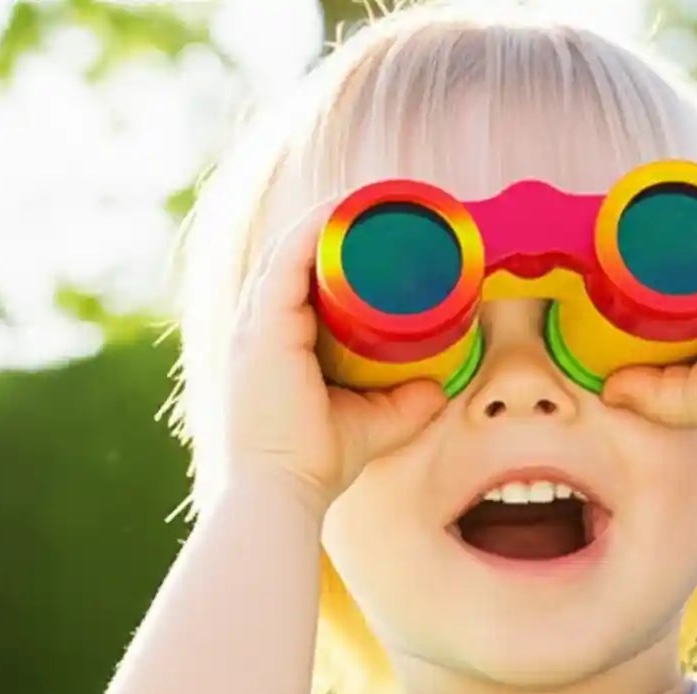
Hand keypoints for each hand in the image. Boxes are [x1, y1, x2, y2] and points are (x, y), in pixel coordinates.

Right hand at [223, 201, 446, 512]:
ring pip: (289, 248)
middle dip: (331, 226)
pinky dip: (314, 230)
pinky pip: (287, 260)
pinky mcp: (265, 327)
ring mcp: (256, 324)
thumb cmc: (315, 461)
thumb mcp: (371, 422)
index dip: (324, 248)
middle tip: (378, 208)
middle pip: (291, 254)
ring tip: (368, 200)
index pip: (293, 277)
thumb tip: (439, 388)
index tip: (365, 230)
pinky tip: (341, 210)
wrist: (284, 490)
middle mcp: (258, 325)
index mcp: (273, 341)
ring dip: (328, 218)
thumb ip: (403, 404)